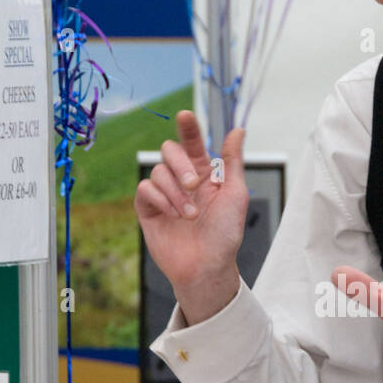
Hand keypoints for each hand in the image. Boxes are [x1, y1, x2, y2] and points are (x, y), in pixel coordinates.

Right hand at [134, 110, 248, 324]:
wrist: (207, 266)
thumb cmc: (225, 234)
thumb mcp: (235, 194)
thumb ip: (232, 161)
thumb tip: (238, 130)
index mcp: (204, 173)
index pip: (193, 143)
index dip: (188, 128)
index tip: (185, 115)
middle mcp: (182, 180)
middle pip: (169, 151)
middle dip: (181, 164)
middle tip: (194, 185)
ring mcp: (164, 195)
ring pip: (158, 171)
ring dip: (175, 192)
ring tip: (190, 216)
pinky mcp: (148, 210)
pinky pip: (145, 189)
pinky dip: (160, 199)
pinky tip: (174, 216)